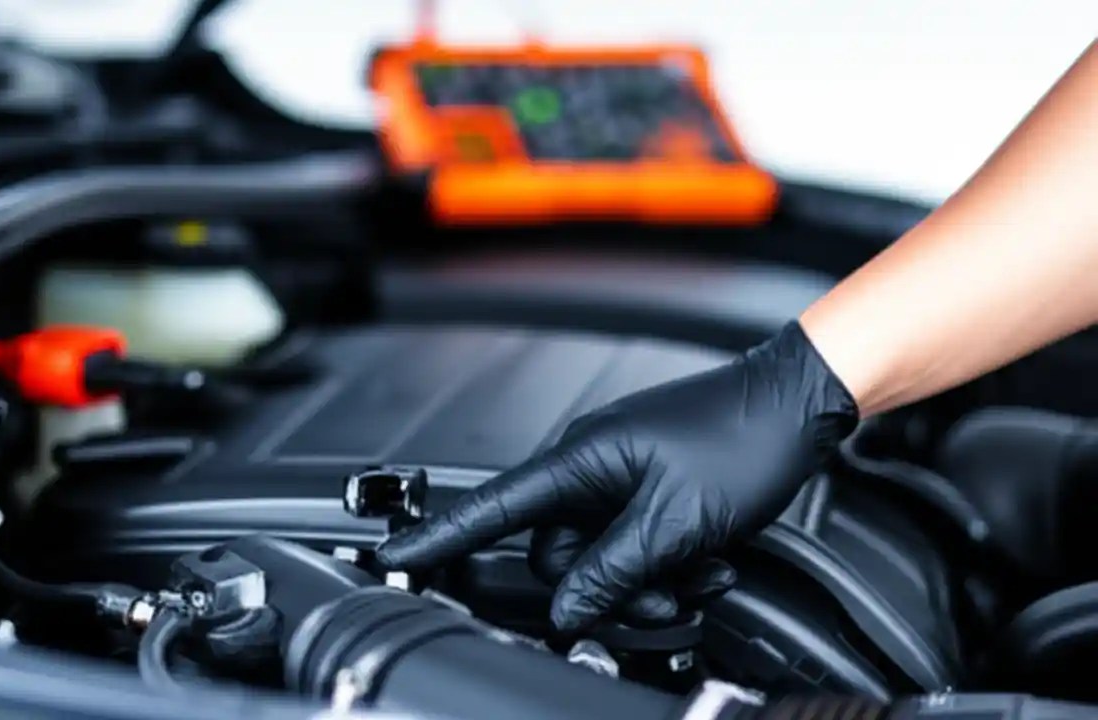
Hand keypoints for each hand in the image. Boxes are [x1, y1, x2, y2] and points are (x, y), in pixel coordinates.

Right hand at [377, 322, 857, 632]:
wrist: (799, 402)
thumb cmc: (741, 439)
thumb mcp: (677, 521)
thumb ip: (615, 568)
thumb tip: (568, 606)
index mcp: (580, 461)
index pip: (494, 508)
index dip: (442, 535)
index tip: (397, 554)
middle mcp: (589, 466)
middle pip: (560, 554)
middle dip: (609, 586)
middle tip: (664, 593)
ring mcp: (619, 475)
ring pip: (603, 556)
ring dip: (650, 579)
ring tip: (701, 571)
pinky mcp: (647, 485)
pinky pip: (635, 541)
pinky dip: (669, 561)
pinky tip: (710, 558)